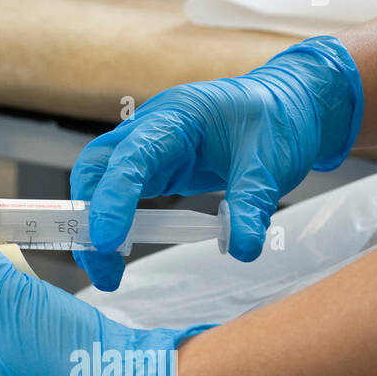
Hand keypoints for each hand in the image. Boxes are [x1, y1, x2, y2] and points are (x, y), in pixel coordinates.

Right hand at [70, 35, 363, 289]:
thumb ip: (253, 202)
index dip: (112, 198)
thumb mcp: (272, 162)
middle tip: (102, 266)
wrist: (287, 106)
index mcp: (176, 118)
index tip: (107, 241)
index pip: (130, 158)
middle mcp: (149, 129)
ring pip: (99, 180)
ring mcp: (147, 148)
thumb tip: (240, 249)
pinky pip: (119, 191)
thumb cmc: (278, 122)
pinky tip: (118, 251)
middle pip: (96, 168)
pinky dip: (112, 220)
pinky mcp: (154, 168)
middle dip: (88, 215)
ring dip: (93, 222)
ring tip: (106, 269)